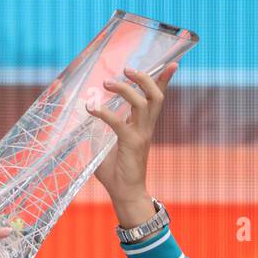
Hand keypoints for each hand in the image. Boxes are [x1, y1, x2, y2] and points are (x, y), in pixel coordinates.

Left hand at [87, 63, 177, 206]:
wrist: (125, 194)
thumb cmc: (117, 173)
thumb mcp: (105, 146)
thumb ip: (99, 131)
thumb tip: (85, 117)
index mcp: (143, 126)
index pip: (157, 98)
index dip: (164, 80)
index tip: (172, 63)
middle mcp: (145, 128)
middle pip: (155, 96)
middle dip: (144, 78)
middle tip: (127, 70)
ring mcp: (140, 135)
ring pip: (142, 103)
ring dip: (125, 89)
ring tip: (107, 83)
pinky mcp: (130, 144)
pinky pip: (118, 122)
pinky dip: (104, 112)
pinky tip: (91, 109)